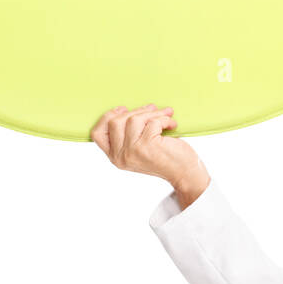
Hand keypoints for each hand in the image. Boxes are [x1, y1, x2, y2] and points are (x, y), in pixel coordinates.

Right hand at [90, 104, 210, 208]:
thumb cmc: (165, 158)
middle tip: (152, 109)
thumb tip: (127, 109)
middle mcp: (120, 156)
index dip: (107, 117)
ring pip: (132, 119)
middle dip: (135, 111)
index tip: (123, 109)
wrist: (185, 174)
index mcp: (116, 157)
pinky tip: (172, 125)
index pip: (97, 134)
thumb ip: (128, 135)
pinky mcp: (146, 146)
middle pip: (114, 121)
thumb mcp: (140, 149)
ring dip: (152, 113)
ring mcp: (132, 151)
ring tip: (166, 116)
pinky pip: (151, 122)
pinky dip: (163, 119)